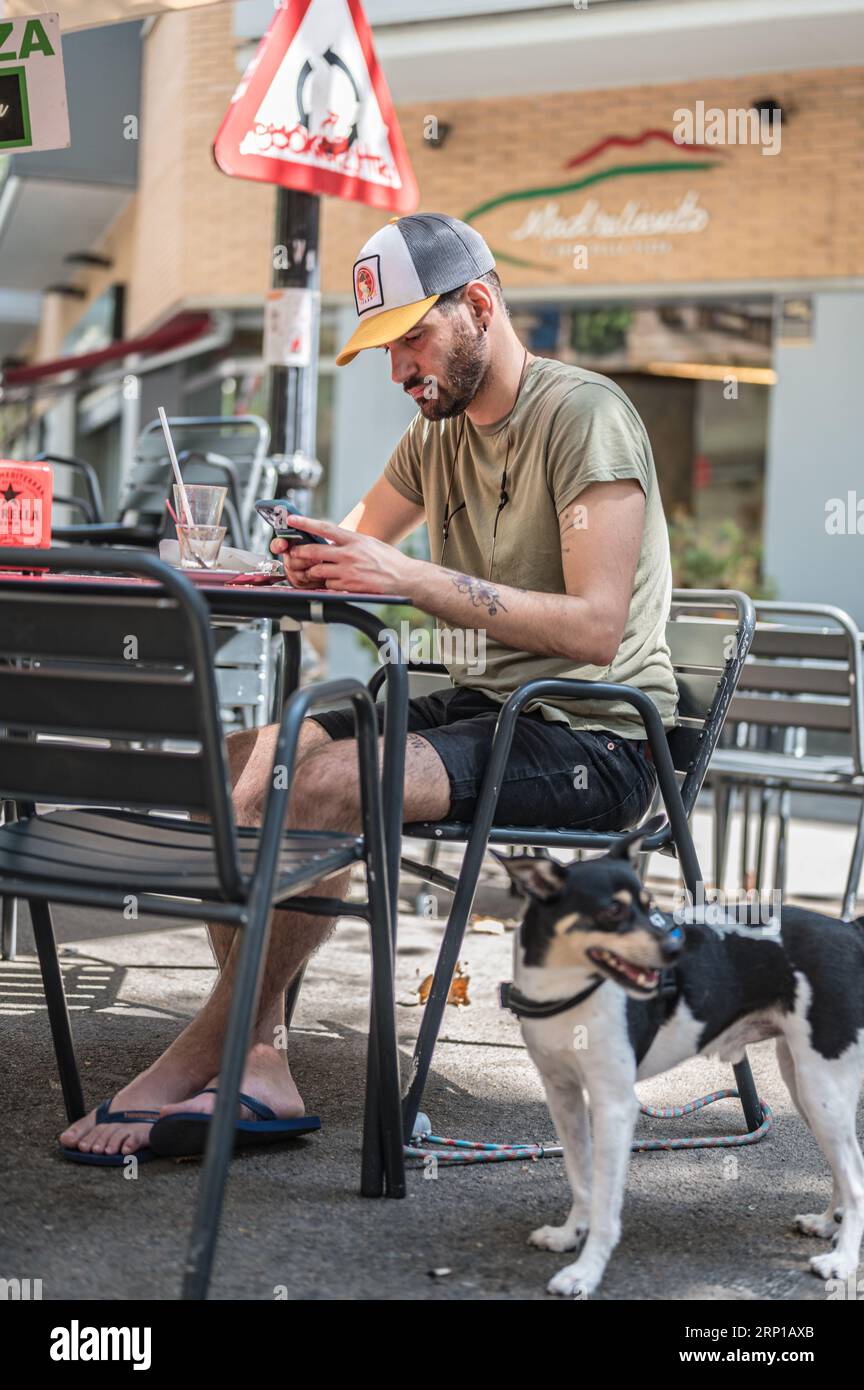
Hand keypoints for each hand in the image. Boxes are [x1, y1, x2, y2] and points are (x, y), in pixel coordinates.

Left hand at [271, 516, 419, 594]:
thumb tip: (334, 538)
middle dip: (300, 552)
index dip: (305, 523)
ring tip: (314, 572)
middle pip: (314, 551)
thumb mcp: (370, 543)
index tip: (292, 519)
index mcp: (354, 539)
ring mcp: (348, 571)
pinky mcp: (349, 586)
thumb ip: (350, 541)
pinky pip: (329, 585)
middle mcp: (349, 554)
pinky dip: (327, 584)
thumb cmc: (389, 561)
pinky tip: (334, 582)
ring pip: (317, 570)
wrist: (404, 579)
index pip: (324, 527)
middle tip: (293, 553)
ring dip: (313, 572)